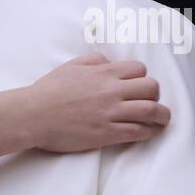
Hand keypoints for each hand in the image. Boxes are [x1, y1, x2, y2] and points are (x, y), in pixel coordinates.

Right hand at [23, 52, 170, 152]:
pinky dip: (147, 132)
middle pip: (151, 88)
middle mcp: (111, 91)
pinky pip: (137, 131)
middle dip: (154, 95)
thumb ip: (93, 60)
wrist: (32, 115)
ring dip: (161, 115)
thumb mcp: (70, 66)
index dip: (141, 77)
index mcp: (103, 73)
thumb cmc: (47, 91)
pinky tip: (146, 132)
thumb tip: (109, 61)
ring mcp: (110, 113)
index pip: (139, 70)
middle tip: (150, 102)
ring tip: (161, 120)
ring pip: (151, 110)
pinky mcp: (106, 133)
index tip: (138, 86)